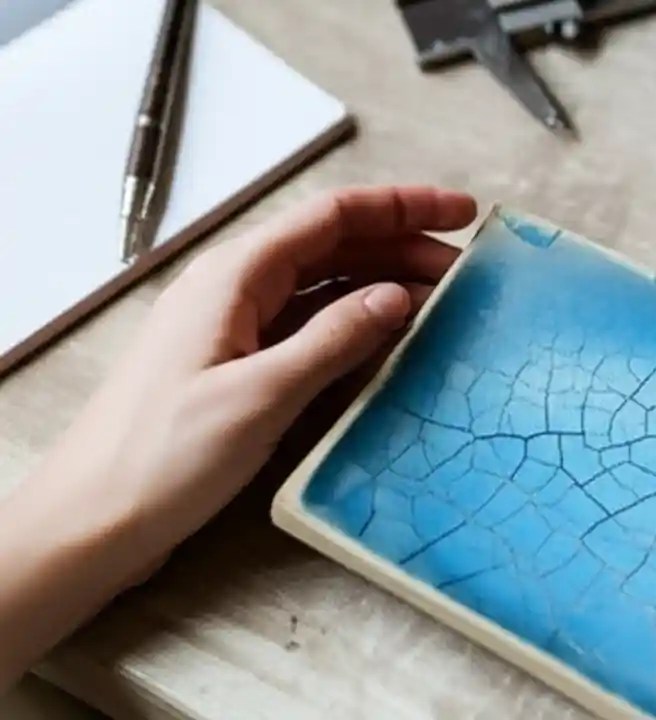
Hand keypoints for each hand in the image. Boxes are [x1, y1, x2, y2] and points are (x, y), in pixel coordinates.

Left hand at [0, 186, 476, 684]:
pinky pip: (307, 328)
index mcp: (235, 276)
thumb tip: (398, 296)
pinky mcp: (237, 368)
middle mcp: (235, 289)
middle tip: (465, 272)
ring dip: (382, 285)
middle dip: (401, 247)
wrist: (93, 520)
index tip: (464, 214)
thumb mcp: (261, 395)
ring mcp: (235, 329)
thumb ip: (334, 339)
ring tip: (441, 302)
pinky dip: (354, 325)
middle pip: (332, 247)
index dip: (403, 208)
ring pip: (323, 287)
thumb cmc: (165, 457)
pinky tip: (389, 341)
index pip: (332, 217)